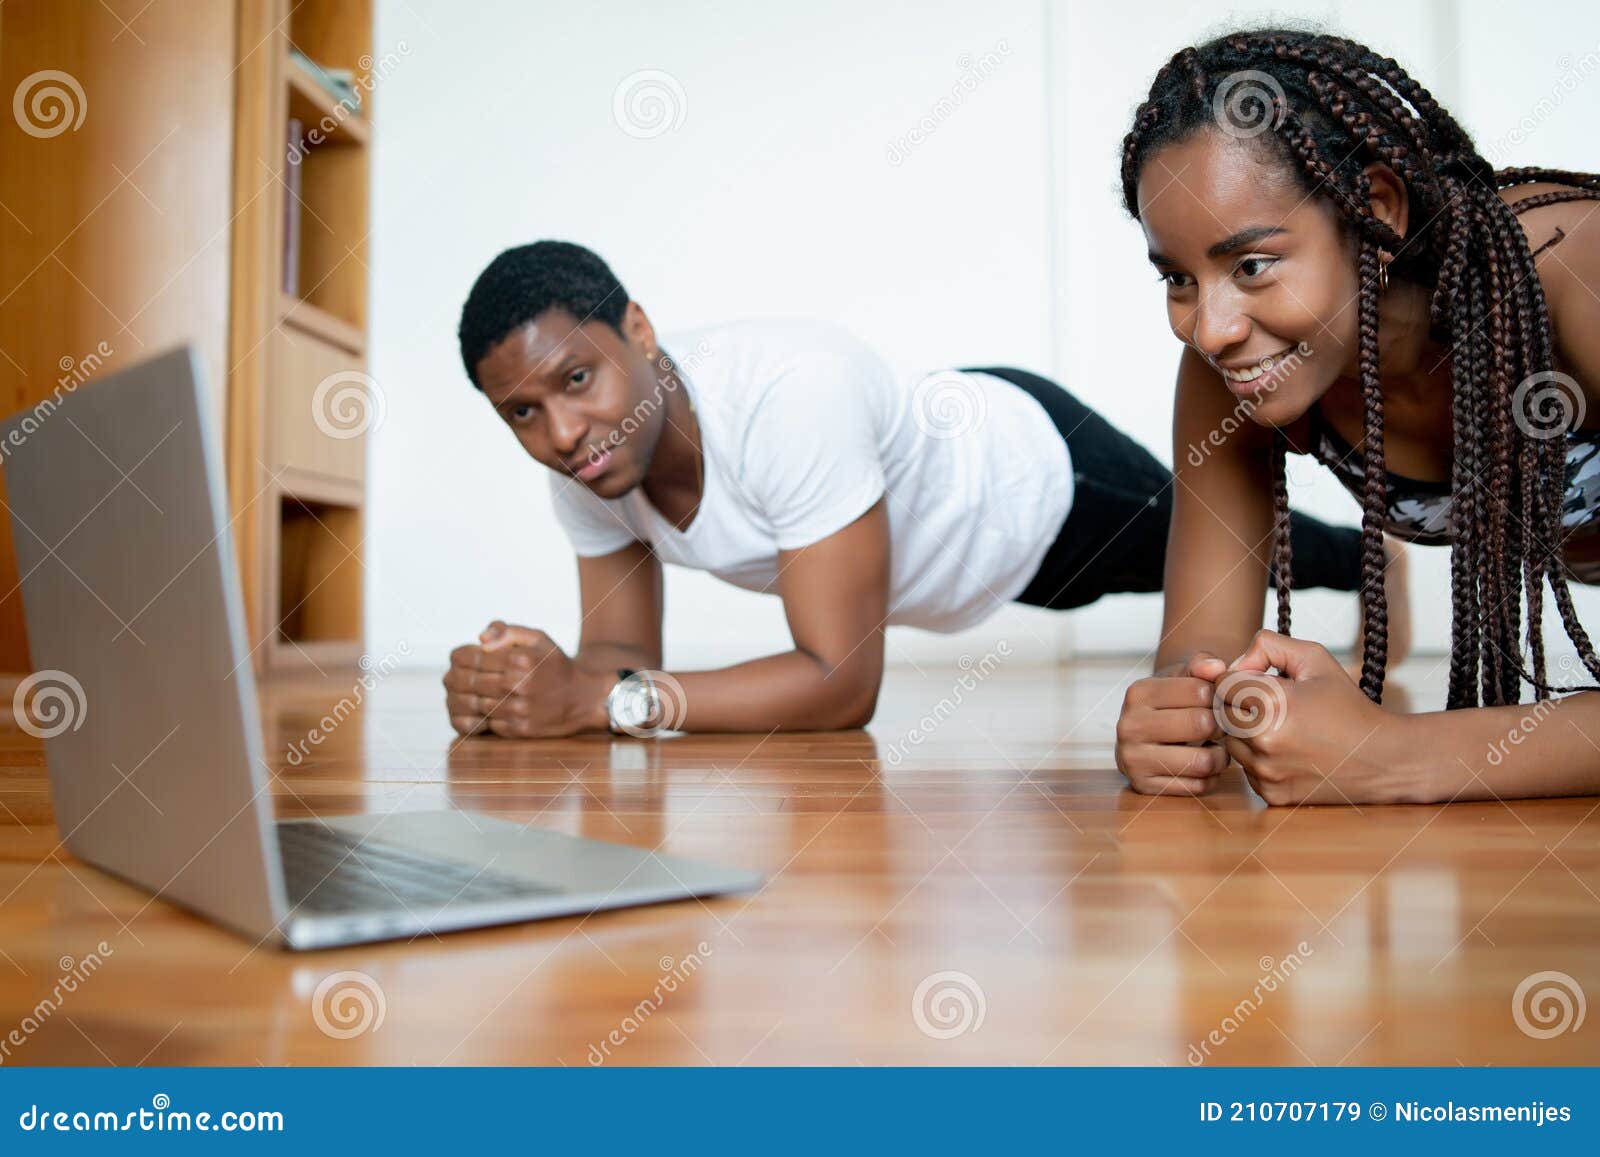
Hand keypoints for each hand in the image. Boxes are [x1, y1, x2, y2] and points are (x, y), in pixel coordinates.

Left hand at [442, 621, 604, 738]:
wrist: (582, 695)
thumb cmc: (554, 663)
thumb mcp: (537, 638)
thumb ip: (507, 631)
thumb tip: (480, 641)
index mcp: (521, 659)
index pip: (475, 658)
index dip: (466, 658)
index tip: (469, 660)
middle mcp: (519, 685)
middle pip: (473, 683)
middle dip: (468, 680)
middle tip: (470, 678)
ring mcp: (520, 710)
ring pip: (479, 704)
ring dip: (478, 699)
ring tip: (485, 693)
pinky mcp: (521, 729)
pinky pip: (491, 723)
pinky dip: (490, 716)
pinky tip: (500, 707)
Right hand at [1114, 651, 1230, 794]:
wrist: (1141, 734)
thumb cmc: (1170, 702)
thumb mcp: (1182, 677)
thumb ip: (1202, 665)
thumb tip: (1216, 668)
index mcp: (1138, 693)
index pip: (1200, 691)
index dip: (1218, 697)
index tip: (1216, 703)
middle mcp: (1129, 725)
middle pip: (1201, 724)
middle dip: (1220, 726)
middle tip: (1220, 727)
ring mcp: (1132, 759)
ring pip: (1202, 761)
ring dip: (1220, 756)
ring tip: (1216, 747)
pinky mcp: (1143, 786)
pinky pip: (1196, 787)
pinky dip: (1209, 777)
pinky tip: (1202, 764)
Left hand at [1216, 629, 1408, 805]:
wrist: (1383, 759)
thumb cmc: (1348, 706)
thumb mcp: (1315, 659)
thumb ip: (1268, 645)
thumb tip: (1233, 663)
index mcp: (1271, 703)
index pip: (1220, 684)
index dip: (1240, 679)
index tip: (1264, 682)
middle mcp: (1263, 741)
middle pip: (1220, 713)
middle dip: (1241, 705)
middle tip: (1273, 705)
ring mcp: (1265, 771)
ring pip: (1230, 743)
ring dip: (1247, 733)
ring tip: (1283, 727)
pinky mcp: (1271, 794)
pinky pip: (1245, 769)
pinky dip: (1259, 758)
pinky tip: (1289, 751)